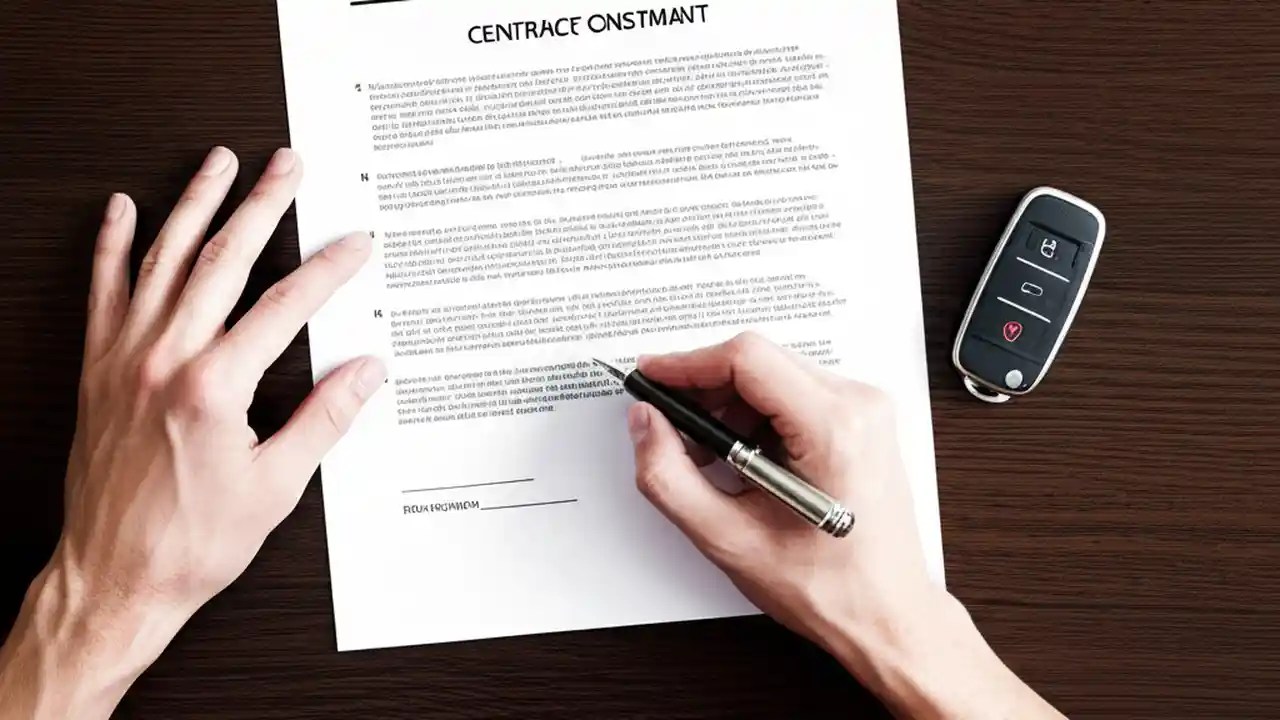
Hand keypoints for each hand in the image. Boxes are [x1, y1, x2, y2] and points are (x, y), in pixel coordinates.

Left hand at [0, 147, 381, 718]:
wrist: (114, 576)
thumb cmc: (190, 541)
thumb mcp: (276, 486)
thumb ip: (324, 419)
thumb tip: (364, 373)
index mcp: (214, 386)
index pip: (284, 306)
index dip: (327, 269)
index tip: (353, 245)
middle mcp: (163, 360)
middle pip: (222, 261)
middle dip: (261, 205)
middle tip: (285, 165)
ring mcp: (124, 359)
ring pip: (164, 260)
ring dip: (194, 205)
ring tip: (218, 164)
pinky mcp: (97, 370)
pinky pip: (104, 291)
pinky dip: (113, 246)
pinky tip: (124, 211)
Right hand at [627, 332, 1064, 718]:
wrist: (888, 615)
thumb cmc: (830, 588)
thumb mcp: (730, 539)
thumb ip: (670, 477)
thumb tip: (645, 424)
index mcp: (834, 428)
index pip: (746, 358)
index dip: (687, 364)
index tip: (652, 377)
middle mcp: (858, 406)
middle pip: (759, 360)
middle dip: (705, 386)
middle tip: (670, 424)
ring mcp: (866, 410)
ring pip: (775, 373)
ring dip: (730, 405)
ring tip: (708, 454)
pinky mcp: (862, 420)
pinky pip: (795, 392)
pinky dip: (757, 415)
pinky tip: (741, 456)